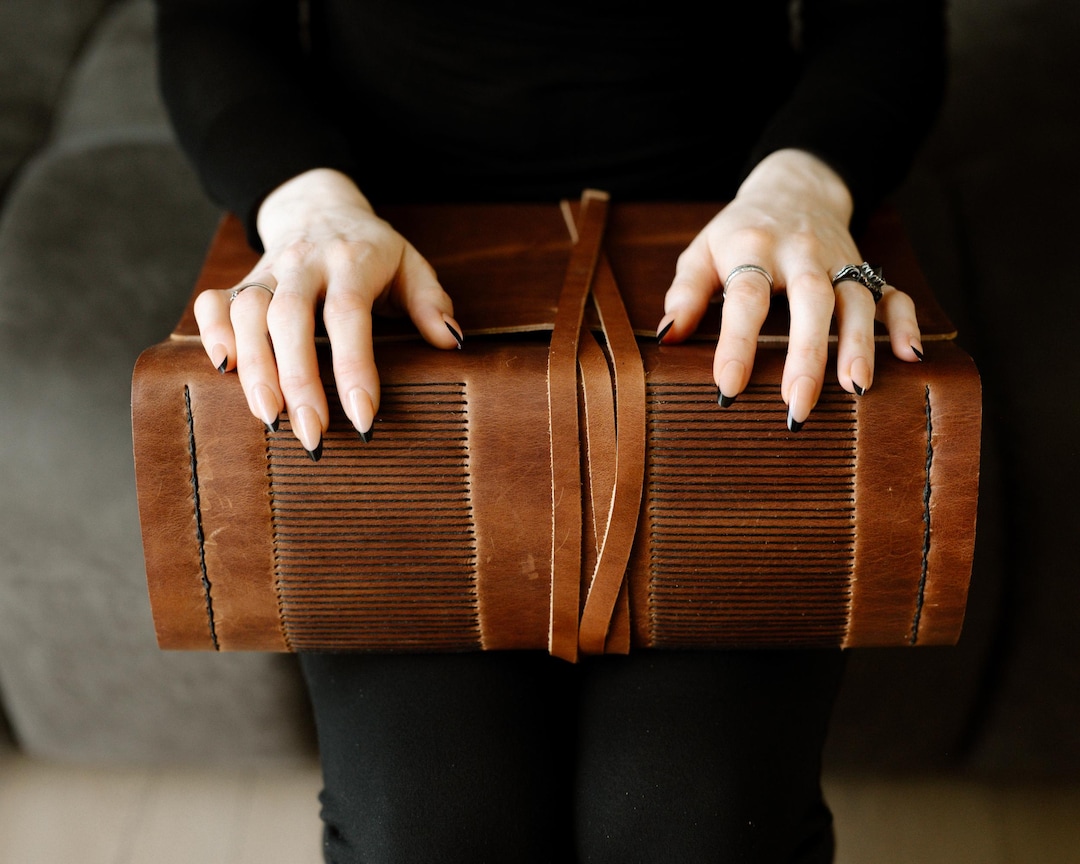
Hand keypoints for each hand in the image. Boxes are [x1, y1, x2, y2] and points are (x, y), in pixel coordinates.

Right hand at [194, 169, 461, 457]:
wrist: (319, 206)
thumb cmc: (372, 251)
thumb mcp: (411, 265)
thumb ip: (431, 302)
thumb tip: (451, 342)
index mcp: (353, 260)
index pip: (348, 315)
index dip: (354, 367)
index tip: (363, 417)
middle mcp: (305, 263)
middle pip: (290, 317)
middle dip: (298, 380)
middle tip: (312, 434)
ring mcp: (269, 271)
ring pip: (249, 313)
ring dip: (255, 369)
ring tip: (271, 419)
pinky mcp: (242, 281)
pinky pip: (215, 302)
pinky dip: (212, 332)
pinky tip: (223, 368)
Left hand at [657, 150, 923, 429]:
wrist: (794, 186)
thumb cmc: (739, 233)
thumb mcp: (702, 251)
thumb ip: (686, 292)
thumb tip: (668, 336)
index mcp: (753, 247)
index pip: (746, 297)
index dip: (738, 343)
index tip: (728, 388)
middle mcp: (801, 253)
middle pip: (810, 301)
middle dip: (808, 354)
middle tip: (798, 403)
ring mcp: (840, 261)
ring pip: (856, 300)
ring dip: (859, 345)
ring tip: (857, 389)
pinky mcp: (866, 269)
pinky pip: (893, 295)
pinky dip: (906, 324)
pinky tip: (911, 359)